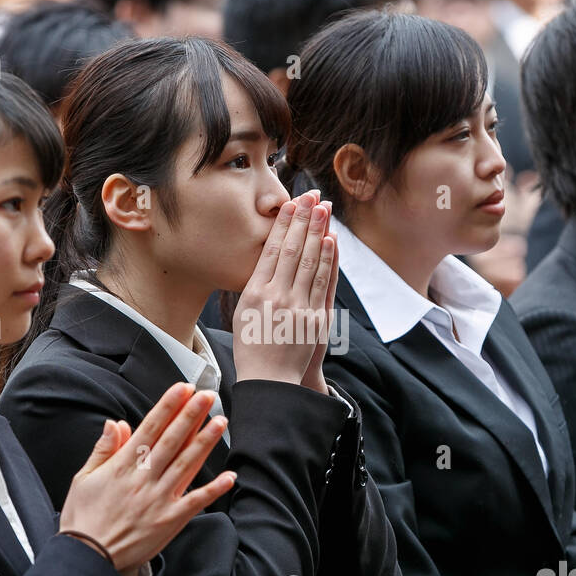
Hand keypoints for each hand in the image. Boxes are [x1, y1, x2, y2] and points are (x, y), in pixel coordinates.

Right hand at [59, 383, 234, 575]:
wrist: (88, 559)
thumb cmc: (83, 518)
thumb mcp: (83, 479)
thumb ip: (103, 450)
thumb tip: (114, 423)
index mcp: (122, 466)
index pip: (149, 429)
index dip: (168, 407)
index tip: (183, 389)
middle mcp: (143, 479)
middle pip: (172, 441)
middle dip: (191, 416)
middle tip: (207, 396)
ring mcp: (159, 500)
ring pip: (186, 465)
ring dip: (205, 442)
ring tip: (221, 421)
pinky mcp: (170, 521)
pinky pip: (195, 502)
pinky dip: (213, 490)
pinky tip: (230, 476)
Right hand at [233, 189, 335, 388]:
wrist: (270, 381)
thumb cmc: (253, 346)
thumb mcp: (244, 313)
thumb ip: (255, 286)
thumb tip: (266, 259)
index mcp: (254, 293)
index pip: (271, 250)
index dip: (283, 224)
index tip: (291, 203)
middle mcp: (275, 297)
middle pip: (292, 249)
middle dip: (303, 219)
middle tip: (312, 194)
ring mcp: (297, 307)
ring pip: (309, 261)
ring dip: (319, 232)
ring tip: (324, 208)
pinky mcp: (315, 319)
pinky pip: (323, 283)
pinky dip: (328, 260)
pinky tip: (331, 241)